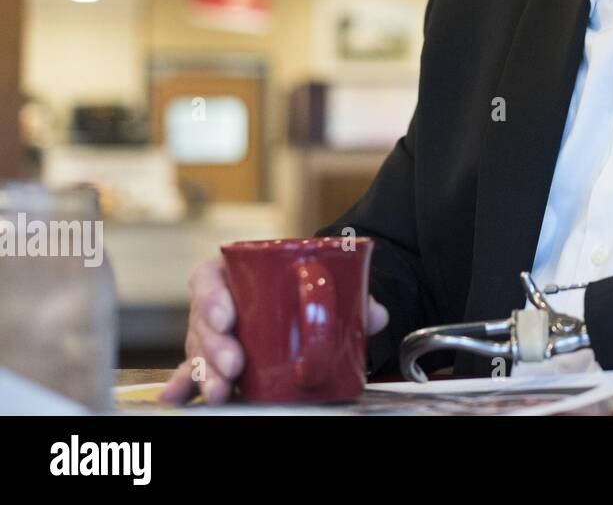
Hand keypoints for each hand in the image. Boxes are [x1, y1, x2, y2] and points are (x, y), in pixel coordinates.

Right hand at [159, 255, 388, 405]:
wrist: (316, 302)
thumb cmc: (313, 287)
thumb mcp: (334, 285)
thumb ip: (355, 296)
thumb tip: (376, 315)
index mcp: (238, 273)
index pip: (211, 278)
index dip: (212, 297)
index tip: (227, 317)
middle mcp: (221, 302)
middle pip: (203, 321)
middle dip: (214, 346)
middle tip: (234, 365)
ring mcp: (217, 334)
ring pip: (199, 351)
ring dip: (205, 373)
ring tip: (221, 391)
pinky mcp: (219, 361)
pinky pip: (195, 373)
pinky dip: (185, 386)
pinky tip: (176, 399)